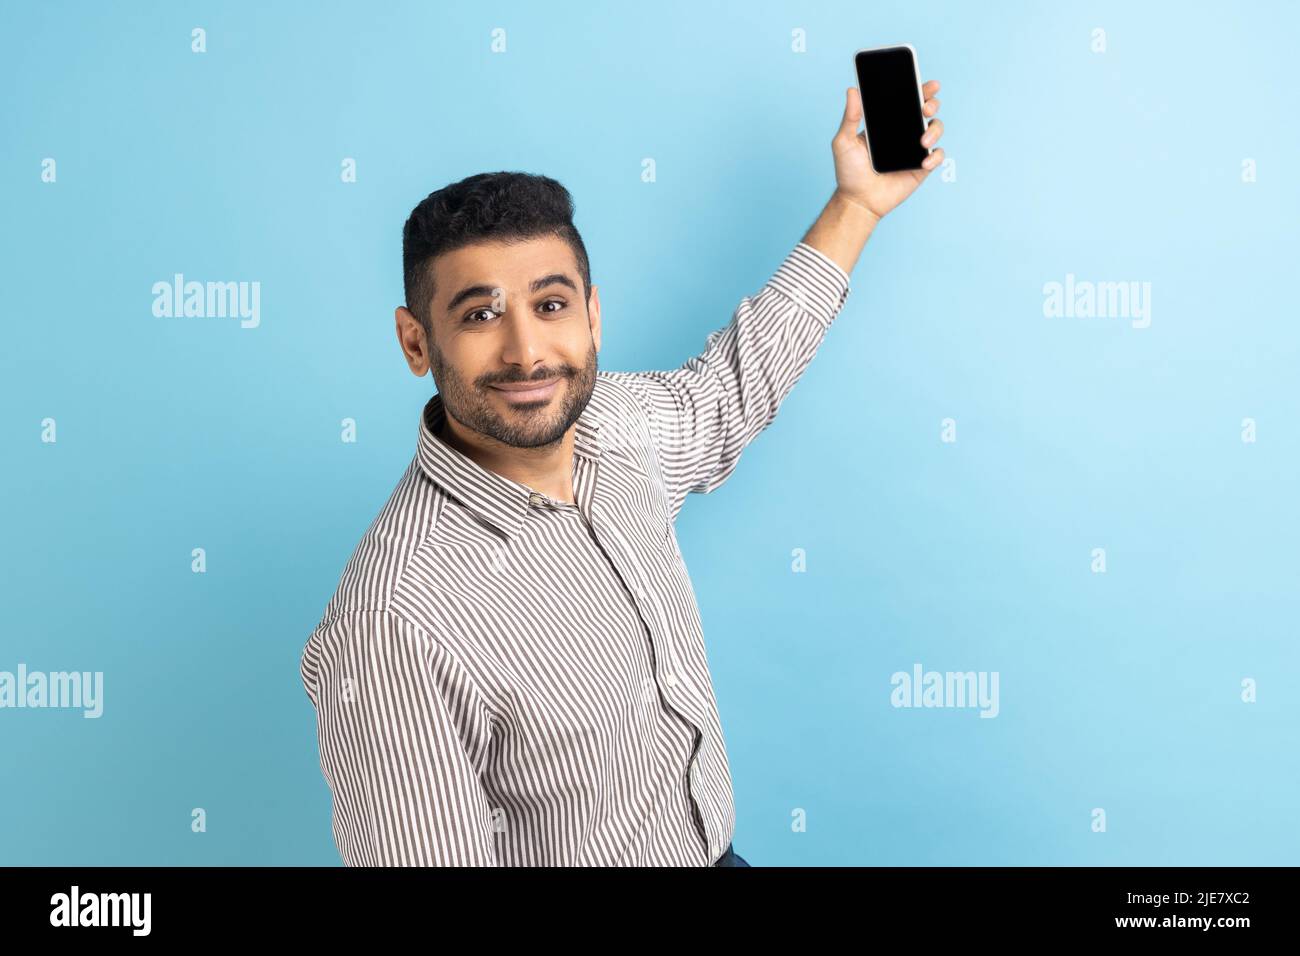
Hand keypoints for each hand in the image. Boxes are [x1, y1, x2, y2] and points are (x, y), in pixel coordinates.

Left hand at [831, 80, 944, 221]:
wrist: (858, 201)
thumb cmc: (849, 172)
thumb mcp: (844, 141)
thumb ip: (850, 117)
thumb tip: (852, 90)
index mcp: (888, 122)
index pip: (907, 100)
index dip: (920, 89)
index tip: (928, 84)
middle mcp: (904, 132)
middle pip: (926, 110)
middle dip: (932, 104)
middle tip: (925, 108)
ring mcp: (914, 149)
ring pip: (936, 129)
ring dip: (935, 130)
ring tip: (922, 141)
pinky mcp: (922, 167)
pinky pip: (937, 156)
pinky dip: (935, 156)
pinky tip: (924, 162)